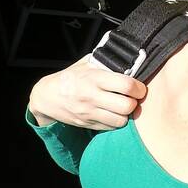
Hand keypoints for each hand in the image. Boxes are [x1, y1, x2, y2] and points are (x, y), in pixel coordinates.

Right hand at [29, 58, 147, 130]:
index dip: (138, 88)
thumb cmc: (71, 77)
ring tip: (124, 107)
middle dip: (134, 103)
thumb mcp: (86, 64)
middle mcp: (92, 96)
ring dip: (126, 114)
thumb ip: (106, 62)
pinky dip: (116, 122)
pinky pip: (111, 127)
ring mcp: (89, 112)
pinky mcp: (88, 124)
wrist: (47, 96)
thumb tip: (129, 59)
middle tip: (133, 99)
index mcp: (94, 78)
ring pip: (120, 120)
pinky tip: (113, 113)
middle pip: (126, 106)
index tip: (139, 88)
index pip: (126, 85)